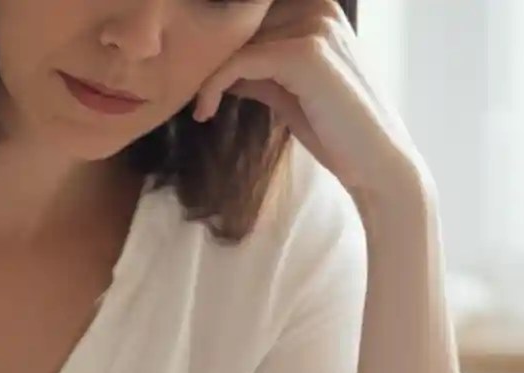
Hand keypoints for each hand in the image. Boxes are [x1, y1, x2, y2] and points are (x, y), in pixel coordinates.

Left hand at [193, 0, 420, 198]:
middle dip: (209, 58)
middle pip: (238, 24)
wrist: (374, 161)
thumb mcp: (284, 88)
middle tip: (193, 92)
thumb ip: (253, 68)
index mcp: (317, 7)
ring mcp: (314, 26)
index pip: (248, 15)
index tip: (197, 75)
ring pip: (233, 42)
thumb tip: (211, 63)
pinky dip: (213, 87)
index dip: (218, 42)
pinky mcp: (304, 53)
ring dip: (208, 75)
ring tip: (202, 104)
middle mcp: (318, 6)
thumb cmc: (332, 126)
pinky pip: (238, 62)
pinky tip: (205, 111)